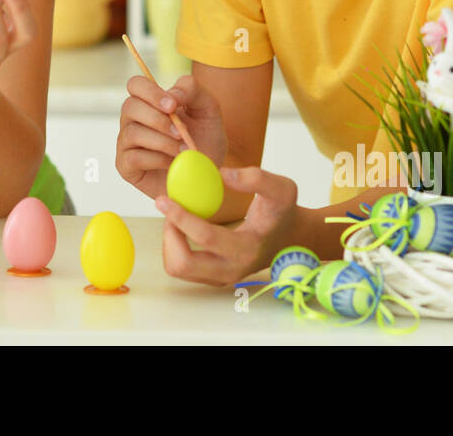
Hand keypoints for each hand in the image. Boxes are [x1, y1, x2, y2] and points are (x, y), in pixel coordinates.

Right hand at [115, 73, 226, 199]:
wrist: (208, 172)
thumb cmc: (206, 138)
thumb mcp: (208, 109)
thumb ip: (192, 90)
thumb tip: (171, 94)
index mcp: (149, 102)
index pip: (136, 85)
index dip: (151, 92)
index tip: (173, 106)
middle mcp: (133, 120)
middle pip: (129, 106)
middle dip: (158, 119)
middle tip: (182, 132)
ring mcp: (127, 143)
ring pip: (132, 133)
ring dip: (162, 141)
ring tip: (184, 150)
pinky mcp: (127, 167)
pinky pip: (134, 158)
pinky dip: (157, 159)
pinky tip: (172, 164)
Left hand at [156, 166, 300, 286]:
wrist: (290, 238)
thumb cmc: (282, 211)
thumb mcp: (282, 188)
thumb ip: (256, 178)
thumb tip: (221, 174)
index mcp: (247, 249)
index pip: (205, 237)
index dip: (181, 217)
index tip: (163, 199)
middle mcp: (232, 270)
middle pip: (182, 264)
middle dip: (169, 234)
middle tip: (170, 209)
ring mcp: (221, 278)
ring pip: (177, 268)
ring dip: (169, 241)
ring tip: (176, 217)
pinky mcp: (213, 278)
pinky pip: (181, 268)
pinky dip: (174, 247)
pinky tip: (183, 227)